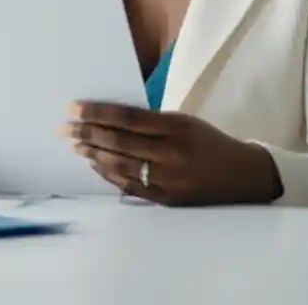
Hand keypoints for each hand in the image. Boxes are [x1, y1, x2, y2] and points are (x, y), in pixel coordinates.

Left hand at [66, 102, 283, 205]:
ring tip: (76, 145)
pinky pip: (129, 186)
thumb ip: (151, 122)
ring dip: (93, 154)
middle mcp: (171, 154)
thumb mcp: (185, 122)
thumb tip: (109, 119)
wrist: (242, 176)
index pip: (127, 118)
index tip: (74, 108)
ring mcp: (167, 180)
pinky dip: (109, 174)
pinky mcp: (166, 199)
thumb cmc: (209, 142)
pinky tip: (95, 164)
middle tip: (65, 128)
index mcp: (176, 127)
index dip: (97, 113)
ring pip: (120, 166)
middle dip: (87, 134)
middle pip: (119, 143)